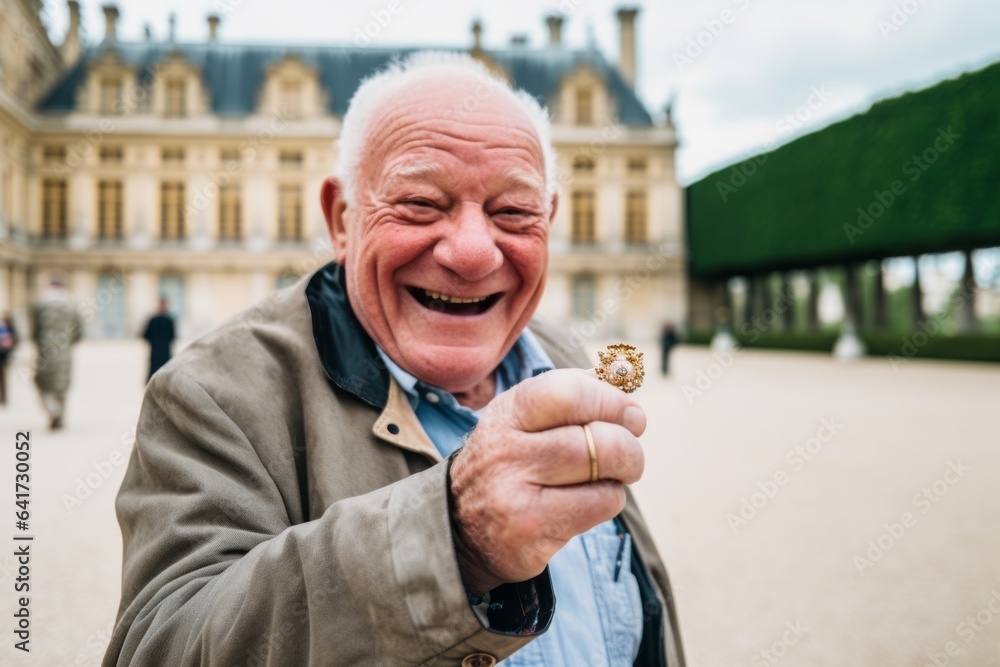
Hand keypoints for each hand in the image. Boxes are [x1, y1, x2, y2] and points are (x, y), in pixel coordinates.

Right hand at [448, 368, 645, 595]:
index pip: (567, 391)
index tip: (629, 413)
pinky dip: (609, 500)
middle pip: (597, 437)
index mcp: (507, 413)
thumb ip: (568, 393)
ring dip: (622, 473)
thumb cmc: (509, 464)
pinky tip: (590, 501)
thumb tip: (620, 375)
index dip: (610, 399)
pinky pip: (600, 506)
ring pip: (604, 471)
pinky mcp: (531, 530)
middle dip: (629, 443)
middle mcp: (506, 450)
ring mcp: (515, 493)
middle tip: (629, 452)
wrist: (461, 528)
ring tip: (609, 476)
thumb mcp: (522, 420)